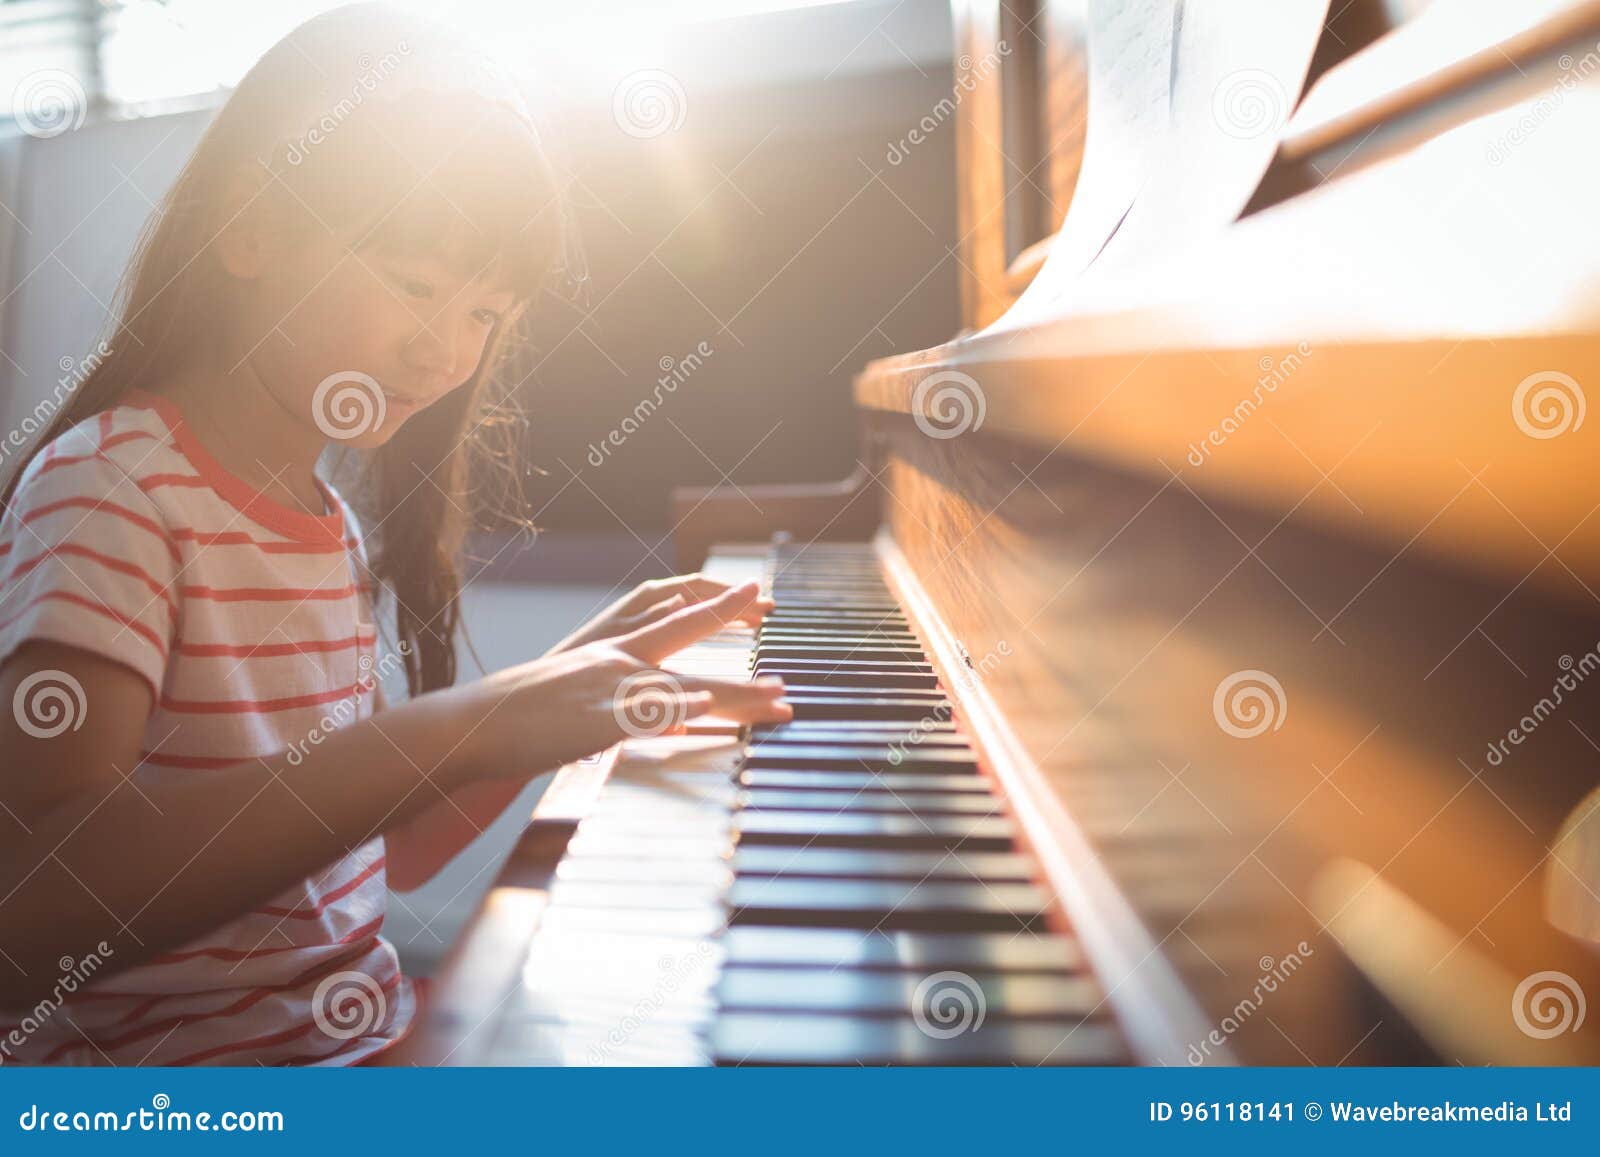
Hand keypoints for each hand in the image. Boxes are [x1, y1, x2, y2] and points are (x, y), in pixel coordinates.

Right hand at [457, 581, 788, 777]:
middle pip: (688, 636)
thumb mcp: (585, 701)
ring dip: (734, 693)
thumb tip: (675, 722)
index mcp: (612, 648)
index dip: (718, 602)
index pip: (675, 613)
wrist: (473, 724)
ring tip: (779, 697)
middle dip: (735, 622)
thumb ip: (633, 706)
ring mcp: (606, 689)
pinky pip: (640, 714)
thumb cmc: (525, 717)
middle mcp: (615, 659)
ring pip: (681, 684)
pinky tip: (700, 708)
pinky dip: (671, 710)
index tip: (756, 594)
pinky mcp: (592, 721)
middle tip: (774, 609)